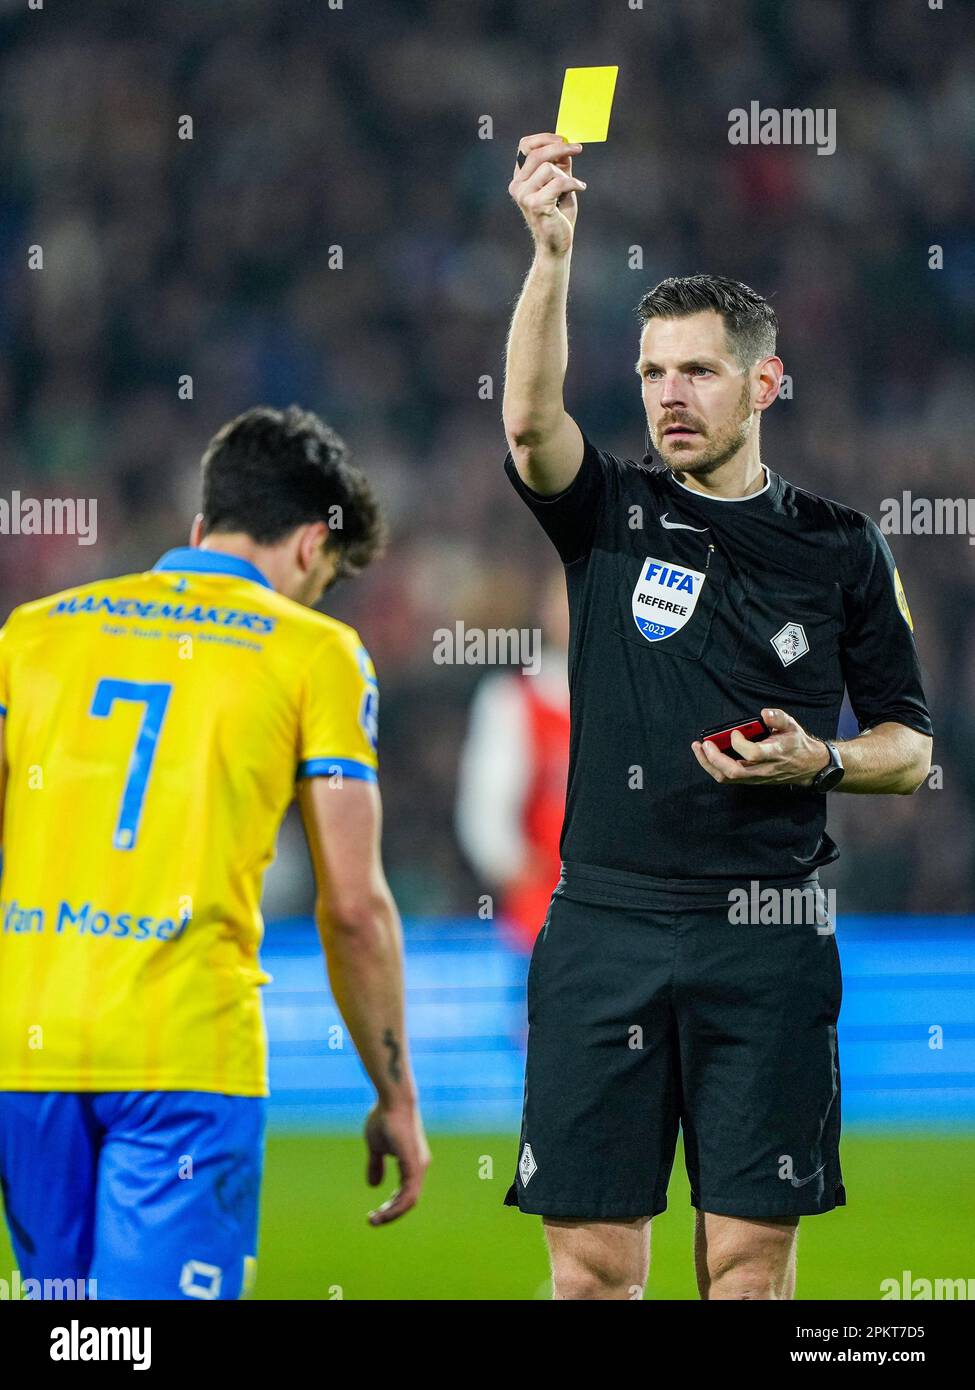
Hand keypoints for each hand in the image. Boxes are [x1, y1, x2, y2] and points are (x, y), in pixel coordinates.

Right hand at [364, 1101, 430, 1225]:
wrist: (392, 1101)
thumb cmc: (384, 1119)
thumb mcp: (376, 1147)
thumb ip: (376, 1165)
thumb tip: (373, 1186)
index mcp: (412, 1163)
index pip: (405, 1193)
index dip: (391, 1206)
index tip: (375, 1214)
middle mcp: (419, 1166)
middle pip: (408, 1200)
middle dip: (390, 1213)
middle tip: (373, 1221)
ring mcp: (419, 1166)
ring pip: (409, 1200)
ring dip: (392, 1214)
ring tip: (374, 1220)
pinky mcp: (414, 1164)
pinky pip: (408, 1193)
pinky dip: (396, 1206)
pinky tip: (382, 1211)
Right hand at [509, 132, 585, 256]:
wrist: (557, 243)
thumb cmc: (558, 214)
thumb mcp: (559, 182)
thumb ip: (559, 164)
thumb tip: (565, 143)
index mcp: (520, 178)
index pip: (524, 146)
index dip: (544, 138)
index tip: (563, 139)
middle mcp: (517, 186)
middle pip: (536, 154)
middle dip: (560, 147)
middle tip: (578, 148)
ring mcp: (524, 196)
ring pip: (548, 168)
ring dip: (566, 174)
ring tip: (573, 184)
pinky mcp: (536, 205)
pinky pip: (558, 182)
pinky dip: (573, 182)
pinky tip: (580, 187)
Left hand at [691, 708, 830, 786]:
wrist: (808, 766)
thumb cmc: (796, 743)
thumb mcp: (792, 726)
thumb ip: (778, 718)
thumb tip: (764, 713)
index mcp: (775, 754)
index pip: (753, 754)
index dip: (739, 744)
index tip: (734, 733)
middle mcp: (764, 768)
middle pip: (734, 772)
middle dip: (714, 759)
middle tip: (703, 743)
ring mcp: (756, 777)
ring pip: (728, 778)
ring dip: (709, 764)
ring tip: (698, 748)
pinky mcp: (751, 779)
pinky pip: (728, 778)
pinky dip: (714, 767)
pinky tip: (706, 755)